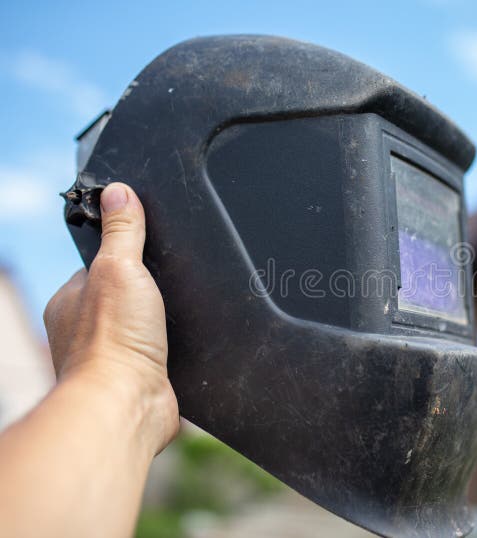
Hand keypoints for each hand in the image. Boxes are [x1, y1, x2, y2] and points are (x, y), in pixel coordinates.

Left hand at [44, 182, 178, 454]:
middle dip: (148, 291)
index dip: (127, 254)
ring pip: (141, 326)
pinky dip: (172, 348)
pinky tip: (185, 342)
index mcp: (70, 301)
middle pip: (123, 295)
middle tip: (173, 282)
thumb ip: (122, 232)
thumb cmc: (114, 340)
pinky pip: (158, 353)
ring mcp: (111, 357)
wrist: (127, 404)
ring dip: (161, 321)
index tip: (151, 248)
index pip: (99, 265)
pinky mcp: (139, 379)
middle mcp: (84, 330)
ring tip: (182, 312)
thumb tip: (117, 191)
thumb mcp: (120, 267)